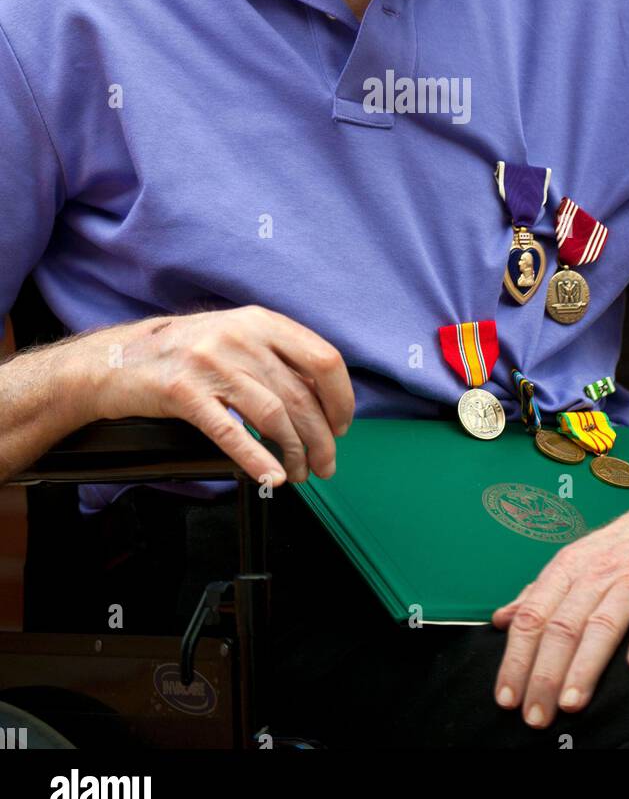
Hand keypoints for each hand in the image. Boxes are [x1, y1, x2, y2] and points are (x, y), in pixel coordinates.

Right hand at [78, 305, 354, 488]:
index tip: (342, 425)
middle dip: (321, 439)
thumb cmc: (184, 352)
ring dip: (295, 453)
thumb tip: (323, 399)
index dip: (340, 398)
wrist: (117, 359)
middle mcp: (240, 338)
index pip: (323, 359)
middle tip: (326, 465)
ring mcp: (211, 364)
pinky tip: (272, 476)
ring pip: (273, 417)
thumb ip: (276, 356)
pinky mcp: (184, 393)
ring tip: (301, 473)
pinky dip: (257, 459)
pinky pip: (231, 432)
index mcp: (260, 322)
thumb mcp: (235, 336)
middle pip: (301, 397)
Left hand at [491, 460, 628, 727]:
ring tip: (570, 703)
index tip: (506, 697)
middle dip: (543, 674)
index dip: (516, 658)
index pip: (532, 616)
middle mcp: (597, 572)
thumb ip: (542, 591)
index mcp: (569, 567)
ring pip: (602, 624)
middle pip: (562, 626)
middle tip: (534, 716)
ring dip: (584, 666)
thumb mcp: (581, 558)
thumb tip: (502, 619)